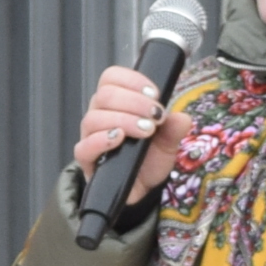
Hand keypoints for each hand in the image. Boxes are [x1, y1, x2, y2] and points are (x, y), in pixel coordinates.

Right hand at [68, 63, 194, 197]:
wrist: (139, 189)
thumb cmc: (147, 159)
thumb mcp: (167, 143)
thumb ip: (173, 129)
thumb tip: (181, 118)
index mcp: (115, 103)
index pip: (112, 77)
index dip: (132, 80)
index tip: (155, 93)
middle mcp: (99, 115)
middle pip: (105, 94)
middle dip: (135, 102)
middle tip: (156, 116)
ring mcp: (90, 136)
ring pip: (94, 117)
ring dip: (124, 120)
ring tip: (146, 130)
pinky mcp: (86, 159)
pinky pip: (84, 146)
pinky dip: (102, 140)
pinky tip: (120, 138)